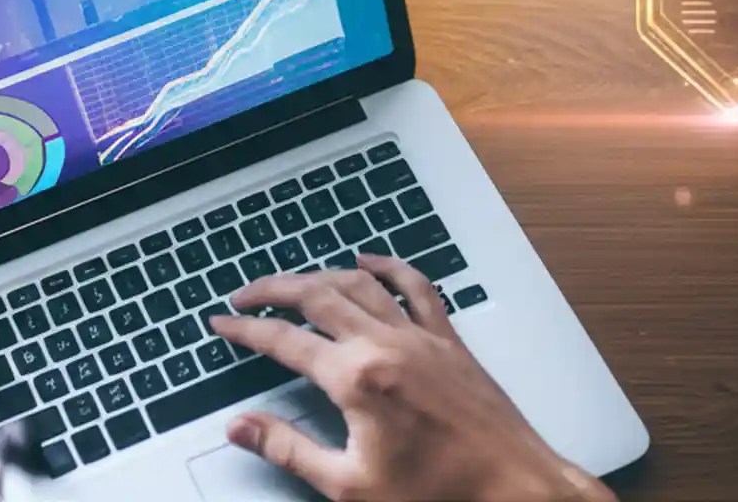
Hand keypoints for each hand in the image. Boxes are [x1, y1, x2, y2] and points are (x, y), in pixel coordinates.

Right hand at [210, 256, 616, 501]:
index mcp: (356, 379)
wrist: (515, 491)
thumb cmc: (439, 494)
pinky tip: (369, 260)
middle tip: (243, 297)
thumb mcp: (350, 486)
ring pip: (360, 283)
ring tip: (292, 282)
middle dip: (272, 290)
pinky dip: (389, 266)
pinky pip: (416, 287)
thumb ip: (289, 449)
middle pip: (316, 296)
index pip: (283, 341)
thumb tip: (241, 427)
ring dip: (319, 275)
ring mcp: (420, 337)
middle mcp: (386, 345)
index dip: (245, 331)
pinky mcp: (449, 341)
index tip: (221, 326)